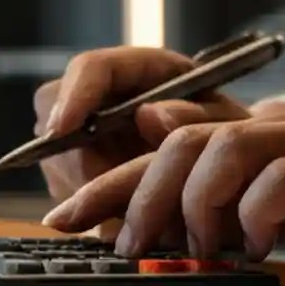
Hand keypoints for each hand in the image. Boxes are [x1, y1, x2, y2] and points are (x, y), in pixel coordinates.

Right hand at [35, 47, 250, 202]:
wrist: (224, 173)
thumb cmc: (228, 142)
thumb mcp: (227, 127)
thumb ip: (197, 117)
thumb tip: (148, 113)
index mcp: (138, 70)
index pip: (91, 68)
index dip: (73, 95)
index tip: (63, 128)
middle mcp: (98, 97)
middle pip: (59, 118)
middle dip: (81, 160)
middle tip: (117, 191)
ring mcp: (78, 135)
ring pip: (56, 161)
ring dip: (88, 189)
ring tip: (135, 210)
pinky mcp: (73, 170)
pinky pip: (66, 189)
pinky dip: (92, 207)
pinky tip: (125, 217)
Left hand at [42, 107, 284, 260]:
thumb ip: (229, 193)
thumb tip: (162, 207)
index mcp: (253, 129)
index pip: (163, 146)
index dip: (109, 181)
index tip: (63, 216)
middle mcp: (275, 124)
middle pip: (181, 141)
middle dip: (132, 191)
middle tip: (117, 243)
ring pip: (224, 149)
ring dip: (195, 202)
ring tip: (194, 246)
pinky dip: (259, 212)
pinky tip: (260, 244)